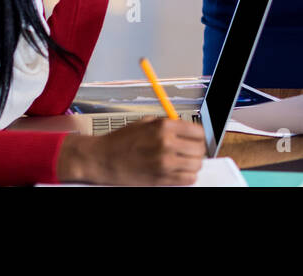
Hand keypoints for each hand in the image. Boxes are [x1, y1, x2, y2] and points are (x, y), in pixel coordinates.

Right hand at [57, 117, 206, 184]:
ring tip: (184, 163)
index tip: (195, 140)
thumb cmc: (121, 141)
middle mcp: (167, 143)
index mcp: (164, 127)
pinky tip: (180, 173)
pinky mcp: (160, 179)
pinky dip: (187, 177)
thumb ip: (168, 124)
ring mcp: (165, 163)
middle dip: (197, 151)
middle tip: (190, 152)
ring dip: (193, 164)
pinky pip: (187, 180)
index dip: (198, 136)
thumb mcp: (146, 123)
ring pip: (196, 165)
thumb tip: (186, 129)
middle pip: (199, 149)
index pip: (198, 132)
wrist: (102, 159)